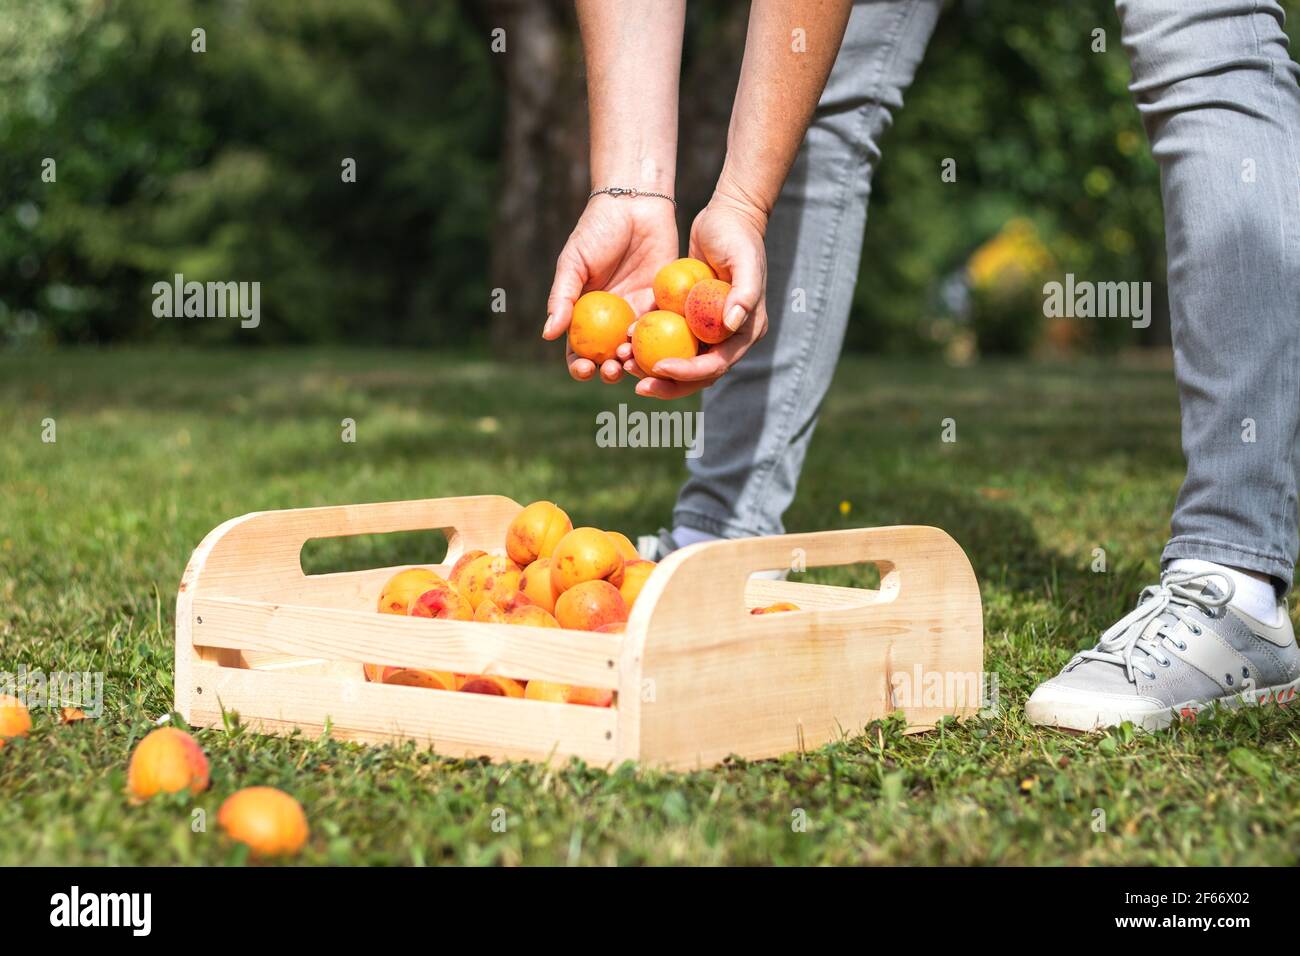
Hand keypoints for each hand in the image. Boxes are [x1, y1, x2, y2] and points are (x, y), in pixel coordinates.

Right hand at [542, 195, 678, 383]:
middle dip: (610, 371)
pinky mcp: (662, 303)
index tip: (584, 368)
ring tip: (632, 359)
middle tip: (613, 368)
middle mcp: (611, 319)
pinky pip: (661, 329)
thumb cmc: (597, 230)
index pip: (578, 349)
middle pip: (609, 357)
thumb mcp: (574, 263)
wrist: (635, 205)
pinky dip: (660, 343)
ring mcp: (637, 312)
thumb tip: (548, 334)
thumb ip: (562, 298)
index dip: (579, 366)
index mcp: (585, 313)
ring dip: (635, 362)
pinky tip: (659, 347)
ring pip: (637, 350)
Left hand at [626, 191, 768, 399]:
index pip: (715, 364)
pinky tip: (624, 344)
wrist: (726, 217)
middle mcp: (727, 338)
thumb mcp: (745, 261)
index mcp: (745, 333)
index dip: (689, 372)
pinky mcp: (688, 319)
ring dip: (652, 369)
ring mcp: (706, 330)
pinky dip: (647, 345)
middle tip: (638, 384)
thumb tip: (732, 324)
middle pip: (696, 375)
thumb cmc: (738, 237)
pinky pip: (666, 339)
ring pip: (678, 361)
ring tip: (624, 367)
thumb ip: (745, 293)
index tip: (661, 367)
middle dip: (667, 384)